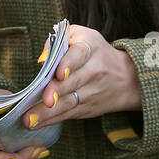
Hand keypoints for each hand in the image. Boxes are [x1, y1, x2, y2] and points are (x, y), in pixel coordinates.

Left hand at [21, 25, 141, 132]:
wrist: (127, 77)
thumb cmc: (94, 51)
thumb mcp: (80, 35)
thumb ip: (57, 41)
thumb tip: (42, 60)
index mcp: (90, 47)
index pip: (79, 54)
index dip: (69, 63)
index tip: (59, 73)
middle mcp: (94, 70)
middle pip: (73, 82)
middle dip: (56, 92)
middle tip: (44, 100)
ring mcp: (92, 92)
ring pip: (69, 102)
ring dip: (49, 112)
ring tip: (31, 119)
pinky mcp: (88, 108)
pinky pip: (69, 114)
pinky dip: (52, 119)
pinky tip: (37, 123)